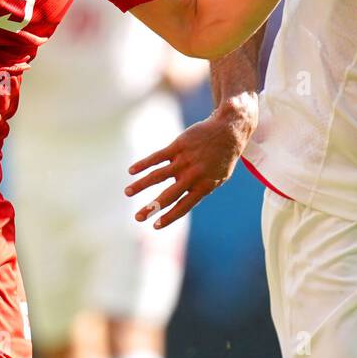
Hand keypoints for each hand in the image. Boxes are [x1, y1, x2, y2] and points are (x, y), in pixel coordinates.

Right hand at [126, 104, 253, 228]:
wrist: (228, 131)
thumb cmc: (223, 157)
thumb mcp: (218, 177)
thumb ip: (200, 189)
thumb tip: (182, 200)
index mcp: (203, 186)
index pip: (183, 206)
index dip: (169, 217)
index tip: (155, 226)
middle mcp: (192, 175)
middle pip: (168, 195)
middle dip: (151, 207)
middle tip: (137, 217)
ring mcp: (184, 160)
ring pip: (158, 176)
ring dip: (141, 185)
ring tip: (127, 192)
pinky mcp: (178, 146)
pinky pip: (157, 157)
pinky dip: (143, 164)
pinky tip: (131, 171)